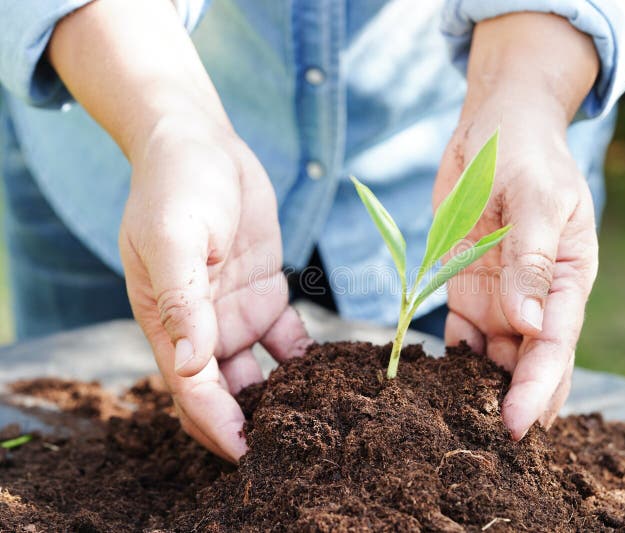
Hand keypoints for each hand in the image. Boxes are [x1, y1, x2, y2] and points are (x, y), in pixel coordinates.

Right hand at [120, 118, 309, 460]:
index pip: (190, 388)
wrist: (203, 143)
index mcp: (167, 320)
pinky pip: (288, 340)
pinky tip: (339, 374)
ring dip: (284, 398)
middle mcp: (201, 327)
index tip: (247, 456)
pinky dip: (308, 360)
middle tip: (294, 451)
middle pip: (224, 393)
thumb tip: (187, 365)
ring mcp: (234, 313)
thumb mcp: (174, 236)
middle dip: (250, 424)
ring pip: (259, 374)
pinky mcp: (265, 294)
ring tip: (324, 420)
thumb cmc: (178, 184)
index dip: (216, 424)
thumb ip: (181, 299)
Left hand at [436, 13, 598, 439]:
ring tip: (451, 429)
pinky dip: (448, 366)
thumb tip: (530, 323)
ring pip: (494, 361)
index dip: (539, 388)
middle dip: (512, 405)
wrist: (497, 128)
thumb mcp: (536, 197)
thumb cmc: (527, 154)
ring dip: (478, 393)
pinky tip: (428, 389)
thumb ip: (532, 259)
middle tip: (486, 448)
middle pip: (529, 365)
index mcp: (569, 279)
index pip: (557, 345)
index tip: (518, 426)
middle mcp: (538, 299)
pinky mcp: (465, 291)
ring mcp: (501, 298)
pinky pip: (459, 338)